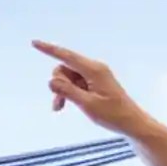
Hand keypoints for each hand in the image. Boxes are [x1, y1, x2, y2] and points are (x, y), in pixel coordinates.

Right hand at [33, 40, 149, 135]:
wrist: (131, 123)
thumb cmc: (113, 115)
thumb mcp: (87, 104)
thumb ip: (67, 91)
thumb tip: (51, 81)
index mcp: (94, 70)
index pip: (67, 55)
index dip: (49, 49)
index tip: (34, 42)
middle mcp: (95, 69)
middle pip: (65, 68)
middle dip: (58, 83)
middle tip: (60, 103)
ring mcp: (95, 76)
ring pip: (68, 77)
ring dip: (61, 90)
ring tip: (59, 107)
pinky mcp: (95, 83)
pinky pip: (75, 83)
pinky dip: (68, 92)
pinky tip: (62, 105)